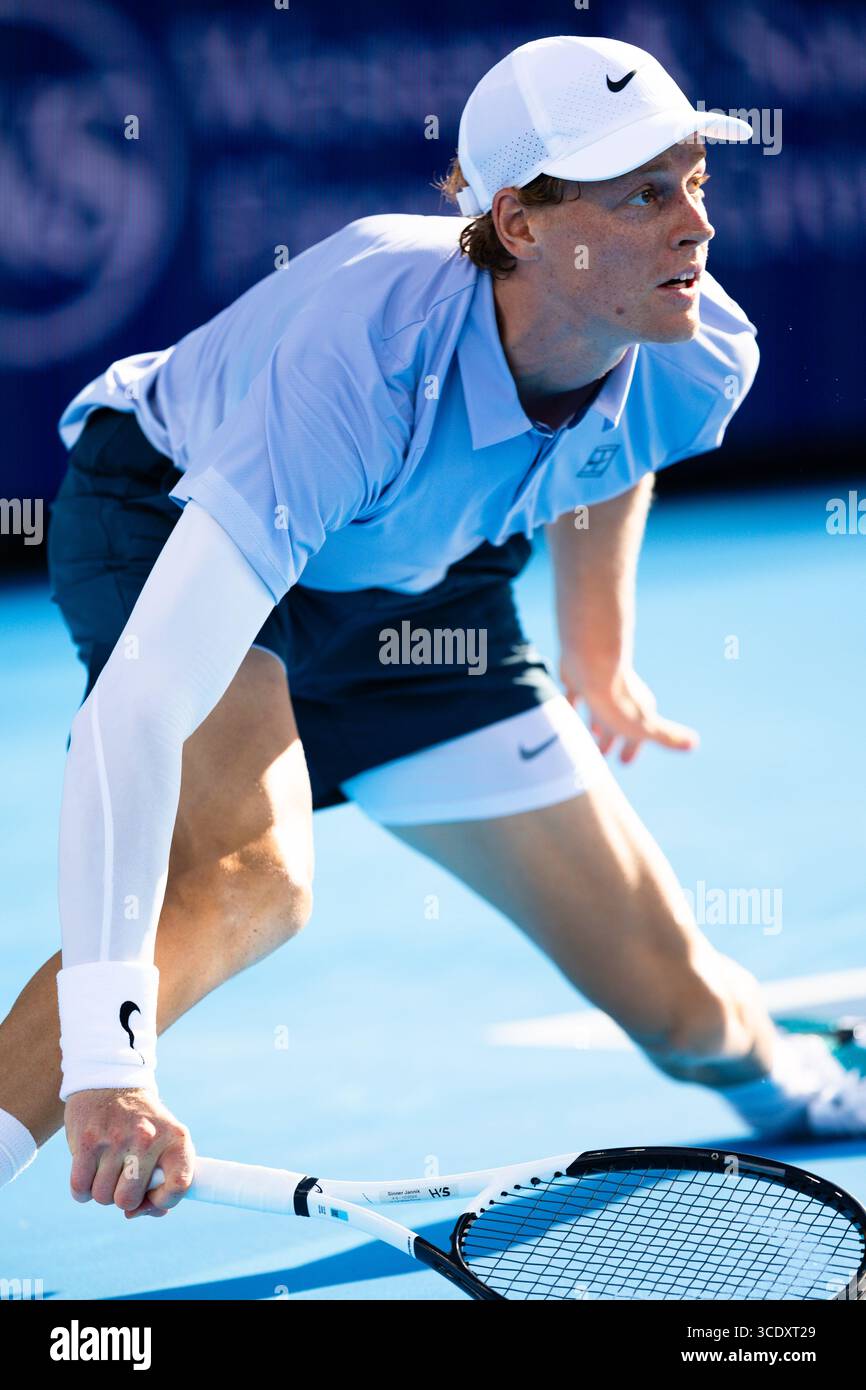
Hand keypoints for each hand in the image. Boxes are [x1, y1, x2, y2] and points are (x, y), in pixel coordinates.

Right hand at [65, 1088, 194, 1219]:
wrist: (110, 1082)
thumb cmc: (140, 1123)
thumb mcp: (163, 1141)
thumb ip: (163, 1179)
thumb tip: (147, 1212)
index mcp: (176, 1138)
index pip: (179, 1186)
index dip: (163, 1201)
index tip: (152, 1197)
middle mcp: (147, 1138)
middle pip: (128, 1200)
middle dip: (122, 1198)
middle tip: (122, 1178)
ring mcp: (116, 1138)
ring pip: (102, 1197)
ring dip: (101, 1191)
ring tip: (107, 1169)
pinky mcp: (88, 1140)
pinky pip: (80, 1189)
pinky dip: (81, 1190)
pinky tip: (89, 1172)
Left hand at [561, 656, 698, 764]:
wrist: (592, 664)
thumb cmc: (617, 701)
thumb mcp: (644, 727)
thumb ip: (667, 737)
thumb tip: (695, 743)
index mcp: (636, 711)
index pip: (638, 735)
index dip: (631, 750)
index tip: (623, 763)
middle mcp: (619, 698)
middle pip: (616, 723)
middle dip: (611, 739)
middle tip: (601, 754)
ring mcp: (598, 687)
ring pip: (596, 709)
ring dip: (594, 721)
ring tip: (587, 733)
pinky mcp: (577, 678)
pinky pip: (574, 693)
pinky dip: (571, 702)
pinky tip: (561, 708)